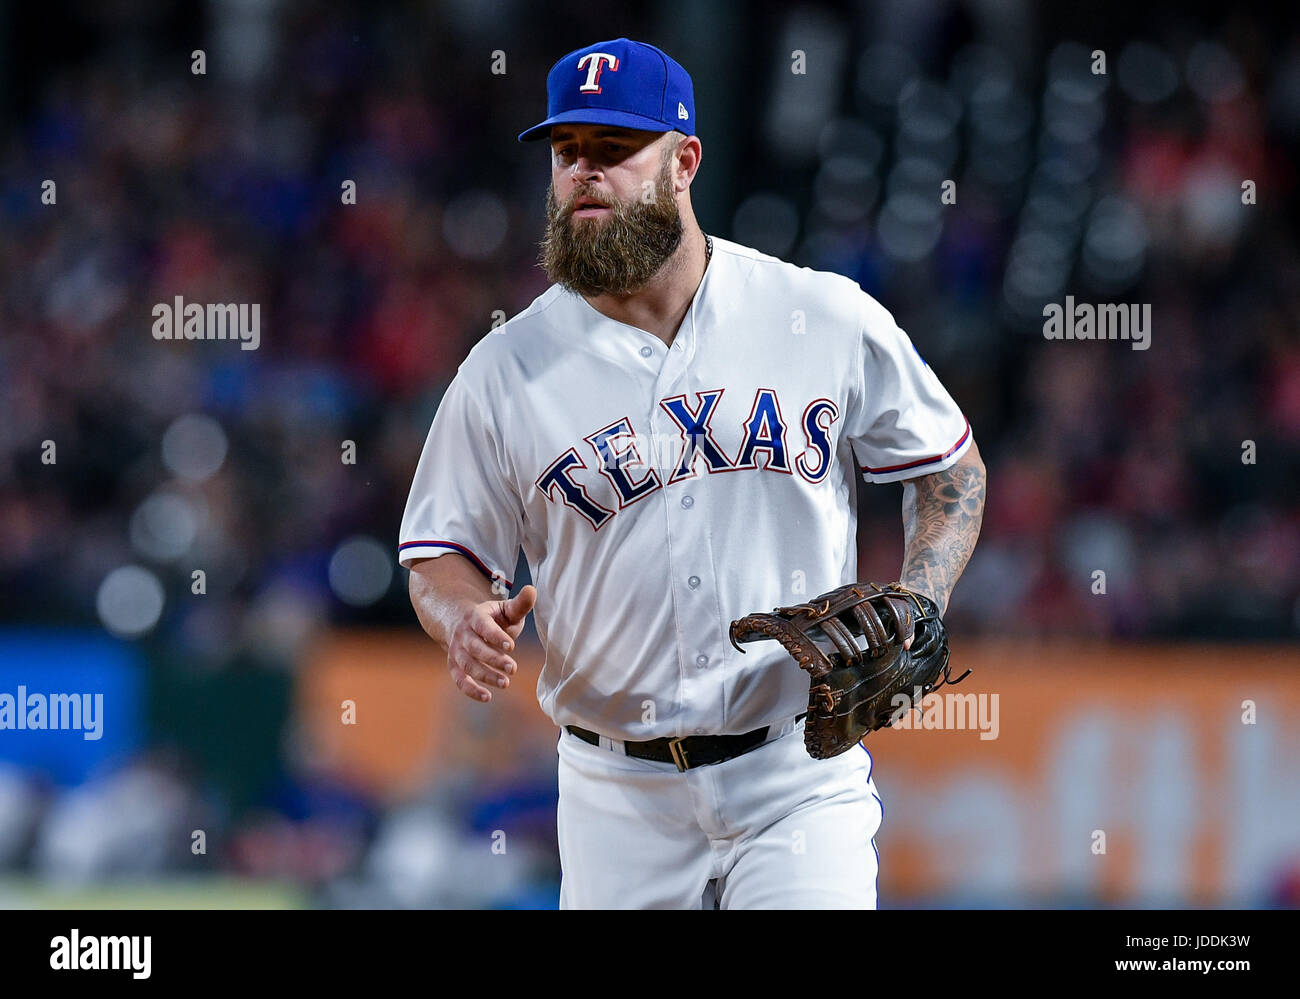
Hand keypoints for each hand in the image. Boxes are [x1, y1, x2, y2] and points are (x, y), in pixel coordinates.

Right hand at [447, 585, 536, 702]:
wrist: (461, 622)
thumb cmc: (491, 618)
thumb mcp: (505, 609)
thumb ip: (519, 604)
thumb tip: (533, 590)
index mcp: (475, 617)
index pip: (483, 626)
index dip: (495, 636)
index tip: (511, 646)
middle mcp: (463, 635)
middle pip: (475, 648)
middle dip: (493, 659)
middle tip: (513, 668)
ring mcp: (457, 651)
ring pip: (468, 665)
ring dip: (485, 675)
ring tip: (506, 683)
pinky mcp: (455, 665)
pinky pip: (459, 679)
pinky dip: (470, 690)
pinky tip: (487, 697)